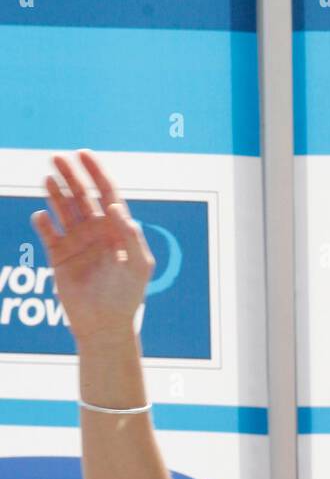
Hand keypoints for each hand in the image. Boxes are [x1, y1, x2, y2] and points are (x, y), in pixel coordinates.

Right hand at [30, 150, 155, 346]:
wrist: (105, 325)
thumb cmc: (126, 297)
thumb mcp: (138, 266)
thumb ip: (130, 235)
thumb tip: (115, 206)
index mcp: (116, 230)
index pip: (106, 193)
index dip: (95, 172)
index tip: (83, 153)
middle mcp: (96, 232)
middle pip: (81, 195)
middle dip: (70, 174)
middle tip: (57, 157)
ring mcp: (77, 242)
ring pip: (63, 209)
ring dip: (55, 192)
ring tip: (48, 179)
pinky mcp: (59, 256)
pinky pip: (47, 232)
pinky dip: (42, 222)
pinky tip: (42, 216)